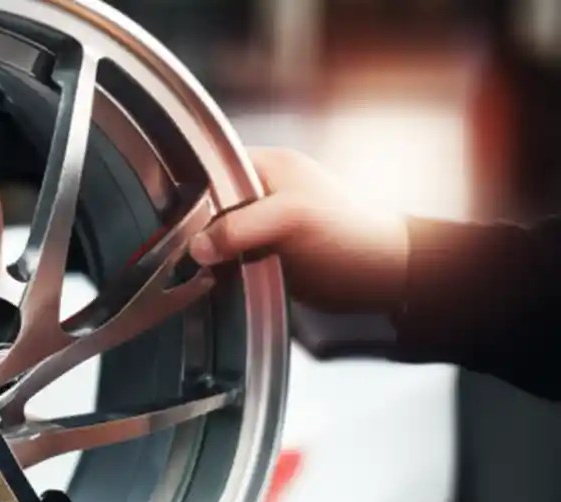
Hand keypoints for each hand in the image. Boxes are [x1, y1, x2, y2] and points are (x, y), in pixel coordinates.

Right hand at [190, 147, 409, 312]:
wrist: (383, 277)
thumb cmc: (349, 236)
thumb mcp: (291, 219)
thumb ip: (240, 226)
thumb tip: (198, 245)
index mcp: (268, 165)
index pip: (212, 165)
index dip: (193, 190)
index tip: (178, 219)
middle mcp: (263, 189)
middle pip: (209, 202)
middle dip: (198, 226)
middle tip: (191, 248)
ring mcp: (264, 221)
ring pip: (217, 232)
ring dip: (211, 251)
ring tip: (205, 265)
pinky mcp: (266, 250)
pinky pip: (231, 255)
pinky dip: (224, 266)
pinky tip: (220, 276)